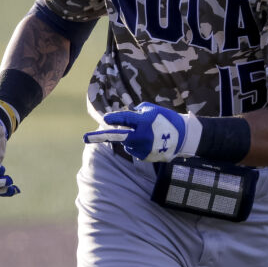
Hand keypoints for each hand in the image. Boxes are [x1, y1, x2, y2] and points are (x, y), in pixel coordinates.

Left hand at [83, 103, 200, 161]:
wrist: (183, 137)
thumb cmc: (166, 119)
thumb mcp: (152, 110)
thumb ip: (136, 112)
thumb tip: (124, 117)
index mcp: (143, 122)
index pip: (125, 120)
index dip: (114, 119)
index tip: (105, 120)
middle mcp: (141, 136)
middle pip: (117, 137)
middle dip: (100, 137)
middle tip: (84, 138)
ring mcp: (143, 148)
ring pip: (127, 143)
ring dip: (131, 138)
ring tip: (148, 134)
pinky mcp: (145, 156)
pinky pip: (135, 149)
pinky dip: (138, 145)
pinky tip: (150, 142)